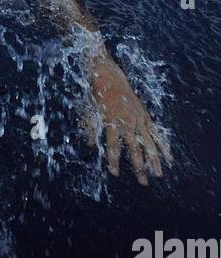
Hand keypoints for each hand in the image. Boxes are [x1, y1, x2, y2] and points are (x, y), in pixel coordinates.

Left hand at [83, 52, 172, 184]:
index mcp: (111, 121)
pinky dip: (163, 145)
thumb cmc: (98, 95)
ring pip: (148, 142)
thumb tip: (90, 146)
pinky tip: (168, 157)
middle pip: (134, 148)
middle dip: (139, 166)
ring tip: (158, 174)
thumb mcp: (89, 111)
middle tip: (142, 182)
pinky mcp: (145, 115)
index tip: (114, 172)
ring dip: (154, 159)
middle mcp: (127, 121)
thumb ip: (91, 129)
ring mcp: (138, 118)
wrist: (109, 76)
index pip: (113, 145)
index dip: (113, 160)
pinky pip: (156, 132)